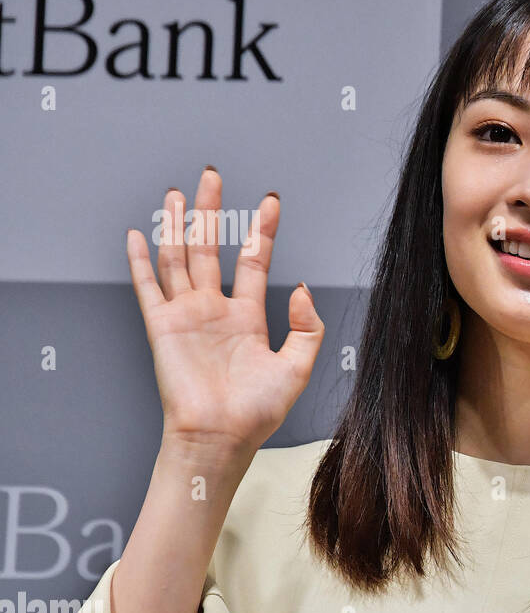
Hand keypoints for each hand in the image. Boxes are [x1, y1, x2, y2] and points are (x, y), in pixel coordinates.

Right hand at [126, 169, 324, 458]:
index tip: (272, 202)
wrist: (220, 437)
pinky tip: (140, 234)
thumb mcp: (297, 367)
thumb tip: (300, 287)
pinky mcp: (162, 327)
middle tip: (213, 176)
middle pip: (212, 247)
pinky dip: (142, 260)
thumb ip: (306, 326)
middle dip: (213, 211)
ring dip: (178, 225)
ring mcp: (187, 316)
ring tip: (178, 193)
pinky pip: (148, 286)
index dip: (263, 230)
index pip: (254, 261)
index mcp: (248, 318)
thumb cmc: (256, 412)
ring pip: (179, 257)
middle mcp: (215, 310)